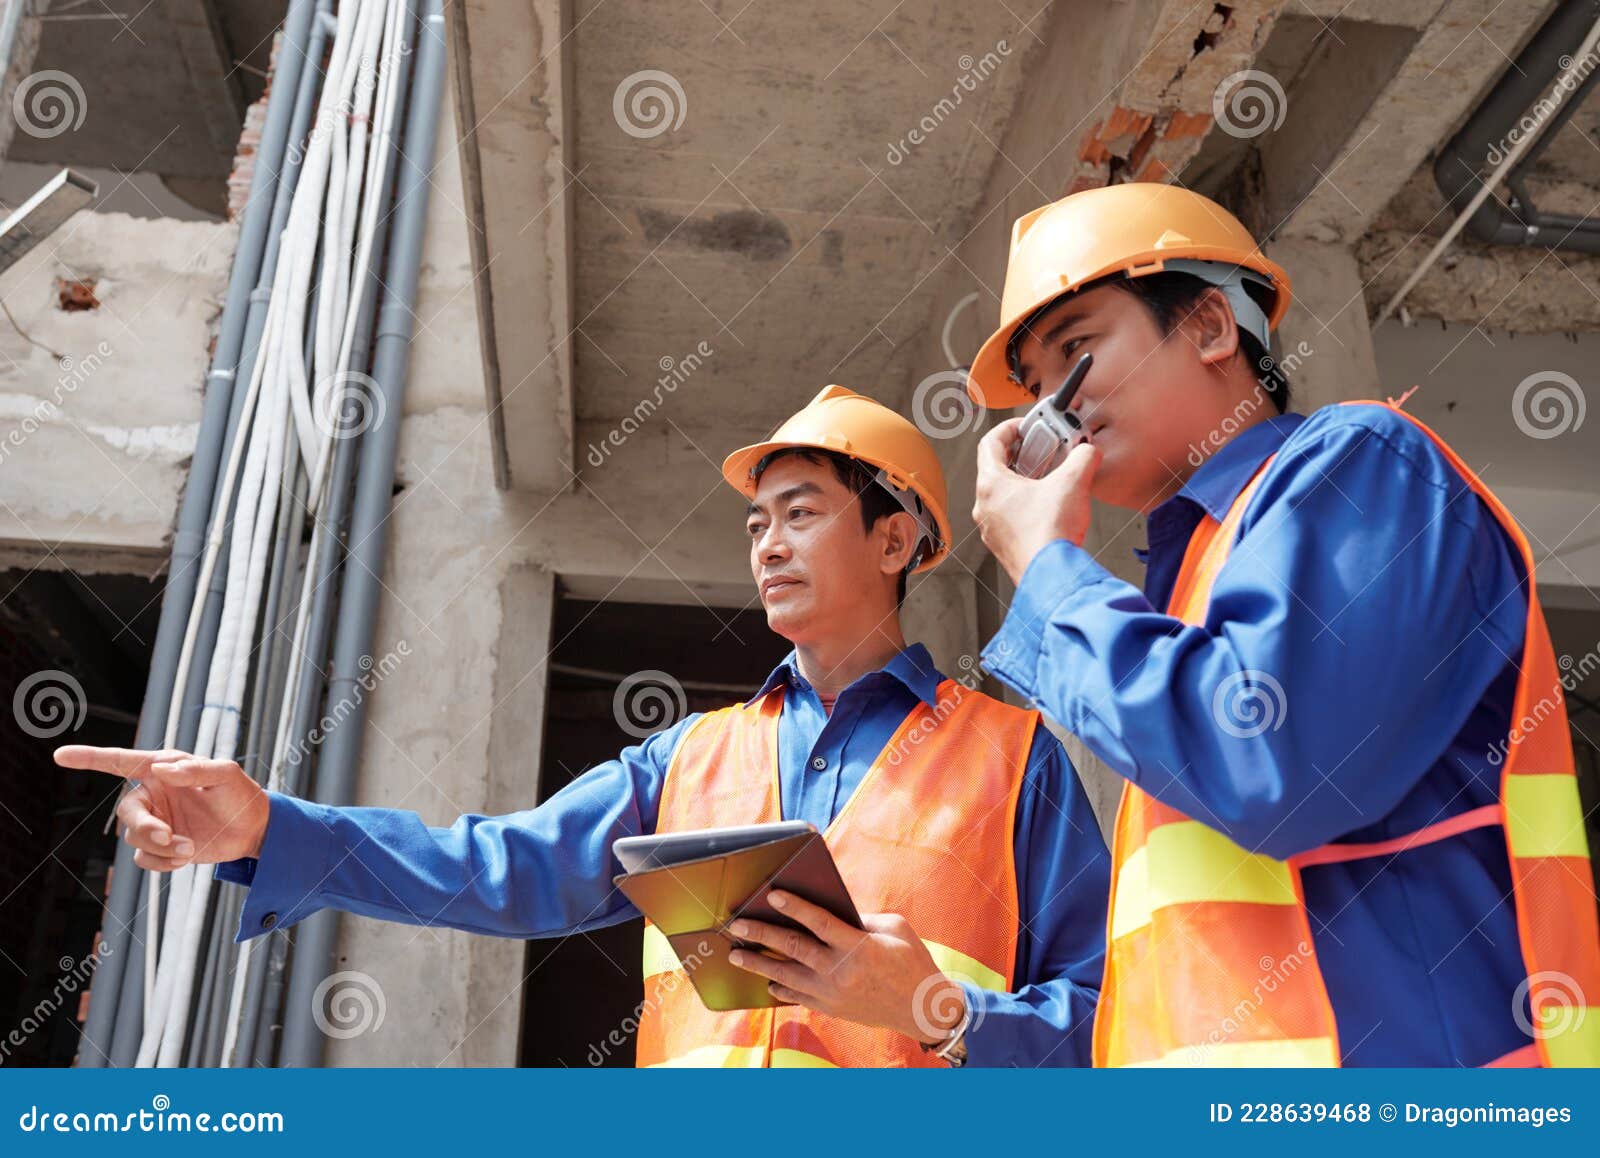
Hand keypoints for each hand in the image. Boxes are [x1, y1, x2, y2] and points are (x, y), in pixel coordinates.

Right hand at [53, 746, 268, 870]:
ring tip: (191, 846)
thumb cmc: (240, 793)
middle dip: (145, 827)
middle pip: (126, 813)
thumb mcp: (227, 774)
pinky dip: (162, 863)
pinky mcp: (161, 847)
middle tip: (169, 836)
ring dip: (162, 847)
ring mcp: (155, 822)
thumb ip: (197, 769)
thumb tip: (164, 769)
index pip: (120, 762)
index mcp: (163, 769)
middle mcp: (153, 795)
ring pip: (135, 839)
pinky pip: (145, 860)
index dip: (90, 758)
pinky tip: (185, 858)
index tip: (60, 756)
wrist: (253, 828)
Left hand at [726, 890, 965, 1044]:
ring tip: (736, 954)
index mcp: (857, 946)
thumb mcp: (894, 928)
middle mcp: (840, 971)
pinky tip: (766, 979)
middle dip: (761, 935)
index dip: (794, 906)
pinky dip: (780, 987)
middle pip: (792, 948)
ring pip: (786, 975)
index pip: (818, 921)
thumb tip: (831, 910)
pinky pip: (798, 996)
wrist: (922, 1009)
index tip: (772, 894)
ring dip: (758, 964)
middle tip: (737, 925)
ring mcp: (832, 993)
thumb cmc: (911, 961)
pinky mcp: (831, 1008)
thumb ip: (860, 919)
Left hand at [972, 417, 1100, 583]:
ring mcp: (992, 529)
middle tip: (1040, 452)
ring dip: (1023, 484)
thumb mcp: (1073, 482)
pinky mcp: (1004, 547)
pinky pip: (1010, 518)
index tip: (1022, 426)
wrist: (1051, 577)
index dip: (1007, 429)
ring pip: (1002, 497)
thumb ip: (1083, 457)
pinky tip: (1048, 509)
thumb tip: (1089, 451)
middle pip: (995, 470)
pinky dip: (1025, 507)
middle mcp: (984, 507)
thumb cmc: (1050, 535)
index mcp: (991, 486)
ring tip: (1048, 480)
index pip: (989, 444)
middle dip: (1019, 457)